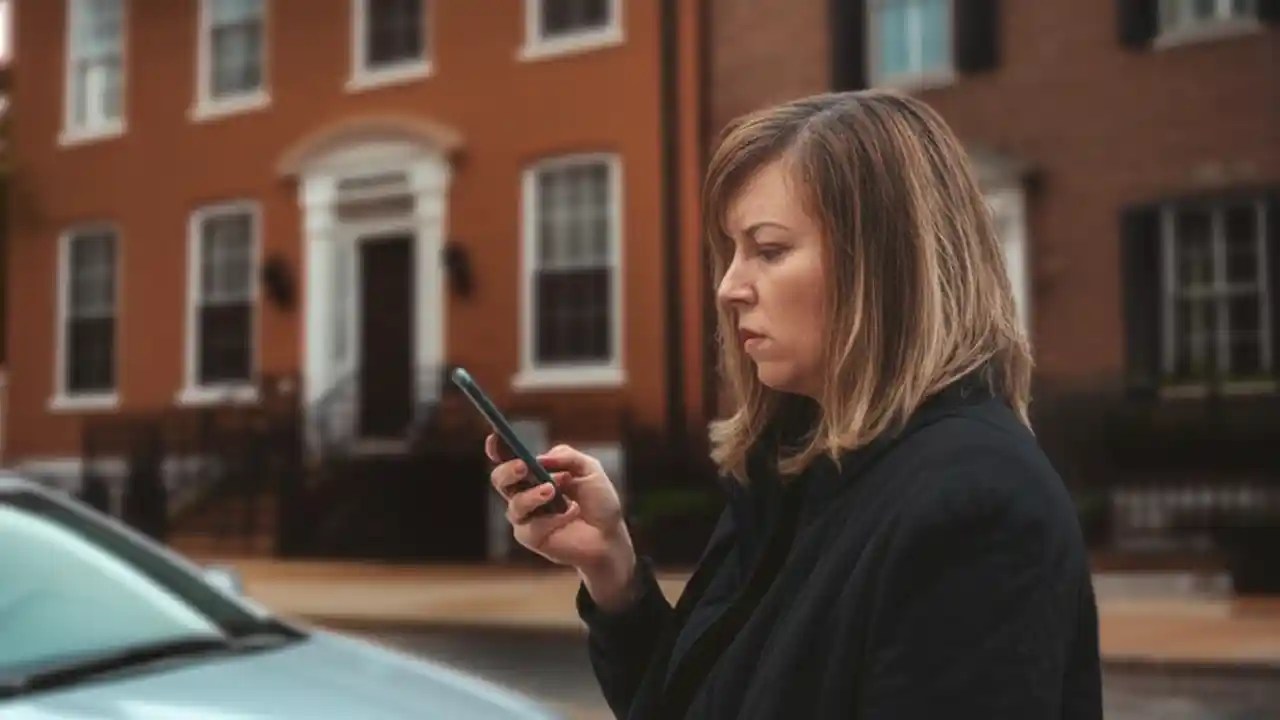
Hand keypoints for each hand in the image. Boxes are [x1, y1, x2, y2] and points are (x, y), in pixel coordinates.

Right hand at [486, 435, 635, 598]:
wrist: (610, 535)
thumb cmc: (599, 502)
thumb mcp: (589, 469)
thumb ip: (567, 456)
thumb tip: (540, 459)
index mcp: (536, 474)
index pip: (509, 459)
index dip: (498, 449)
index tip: (495, 437)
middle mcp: (526, 494)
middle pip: (500, 480)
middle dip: (507, 470)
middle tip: (523, 467)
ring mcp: (526, 517)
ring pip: (514, 505)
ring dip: (532, 496)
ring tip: (553, 491)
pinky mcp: (531, 537)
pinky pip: (531, 526)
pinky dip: (552, 518)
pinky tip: (571, 513)